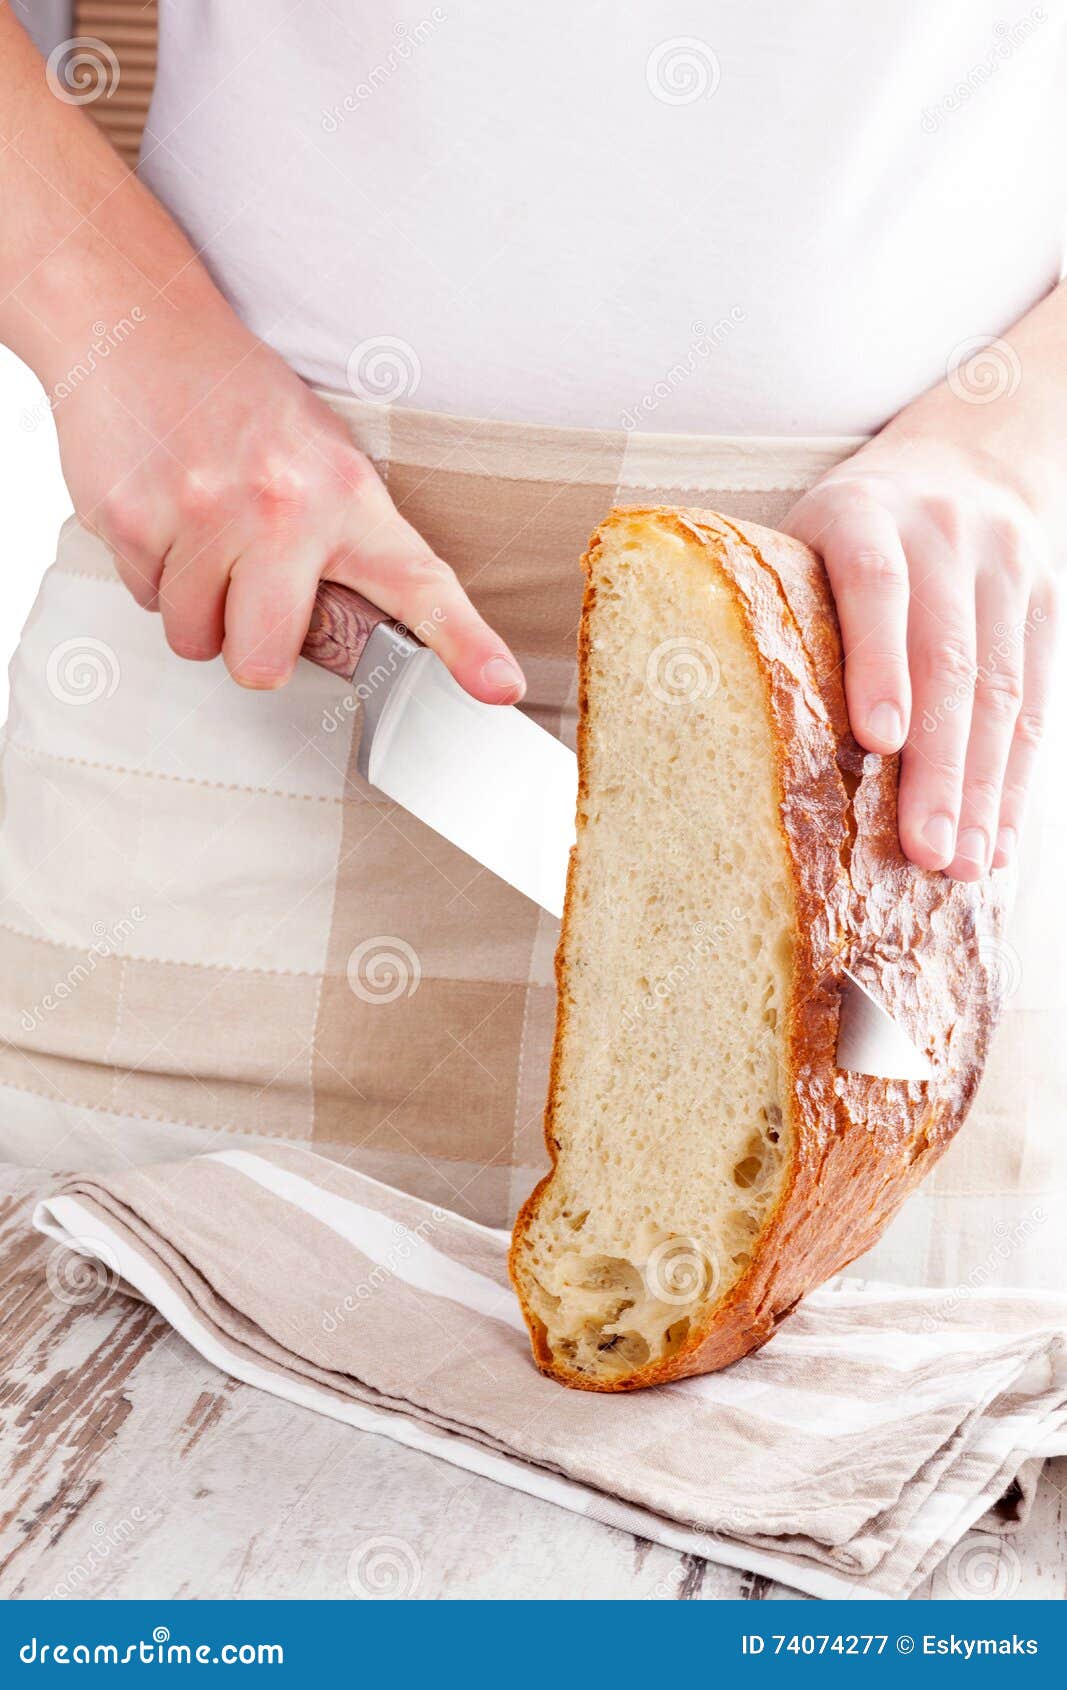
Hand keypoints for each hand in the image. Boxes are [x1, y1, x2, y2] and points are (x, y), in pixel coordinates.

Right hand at [50, 294, 524, 702]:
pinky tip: (165, 513)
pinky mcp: (132, 518)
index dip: (463, 643)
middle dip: (250, 645)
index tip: (497, 687)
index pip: (416, 584)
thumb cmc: (236, 400)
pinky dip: (154, 571)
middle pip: (264, 662)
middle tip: (247, 588)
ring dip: (197, 605)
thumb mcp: (320, 455)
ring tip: (203, 534)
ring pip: (195, 638)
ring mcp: (203, 515)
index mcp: (344, 495)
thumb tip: (360, 633)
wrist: (139, 321)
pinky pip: (146, 600)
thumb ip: (345, 543)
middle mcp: (280, 508)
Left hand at [785, 443, 1057, 878]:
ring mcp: (1004, 569)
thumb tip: (707, 738)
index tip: (877, 740)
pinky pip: (1038, 699)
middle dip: (939, 763)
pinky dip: (1016, 778)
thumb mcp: (803, 541)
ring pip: (1002, 687)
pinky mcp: (1046, 604)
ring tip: (961, 863)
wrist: (966, 460)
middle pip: (949, 656)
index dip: (878, 662)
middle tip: (924, 849)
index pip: (876, 586)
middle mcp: (944, 537)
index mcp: (864, 515)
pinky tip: (997, 838)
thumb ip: (778, 616)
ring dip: (983, 787)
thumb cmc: (847, 530)